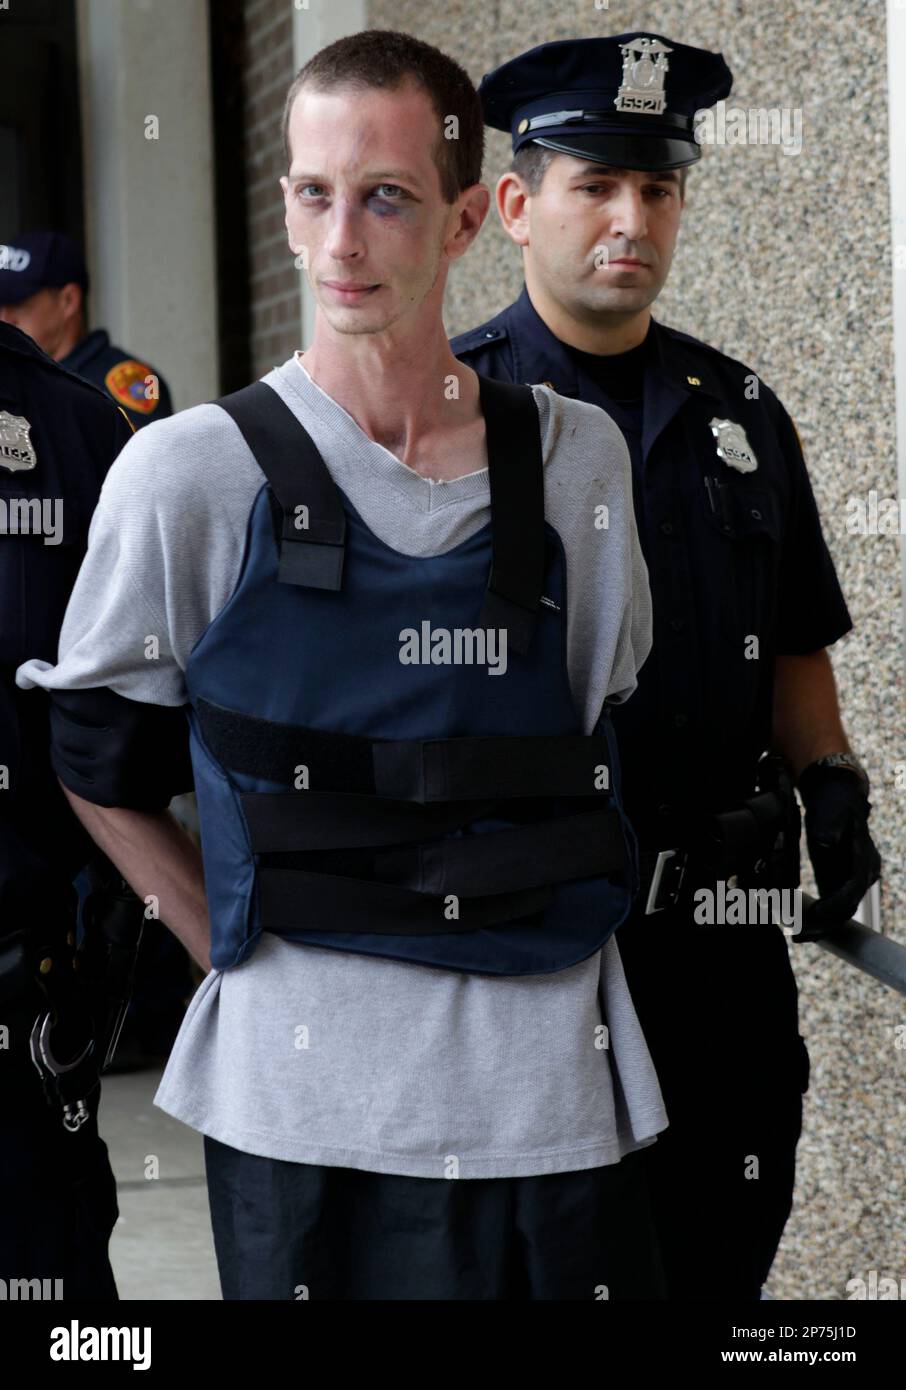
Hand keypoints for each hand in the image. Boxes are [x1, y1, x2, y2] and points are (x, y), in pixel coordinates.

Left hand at [796, 764, 880, 937]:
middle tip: (799, 933)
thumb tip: (825, 842)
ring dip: (820, 927)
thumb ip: (829, 827)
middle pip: (847, 907)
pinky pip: (834, 907)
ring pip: (841, 912)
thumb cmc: (833, 804)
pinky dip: (819, 920)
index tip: (814, 915)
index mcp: (864, 859)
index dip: (833, 905)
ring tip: (797, 936)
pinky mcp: (841, 882)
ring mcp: (853, 880)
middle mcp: (864, 874)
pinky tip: (802, 930)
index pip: (851, 890)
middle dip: (824, 923)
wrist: (836, 797)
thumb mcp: (830, 812)